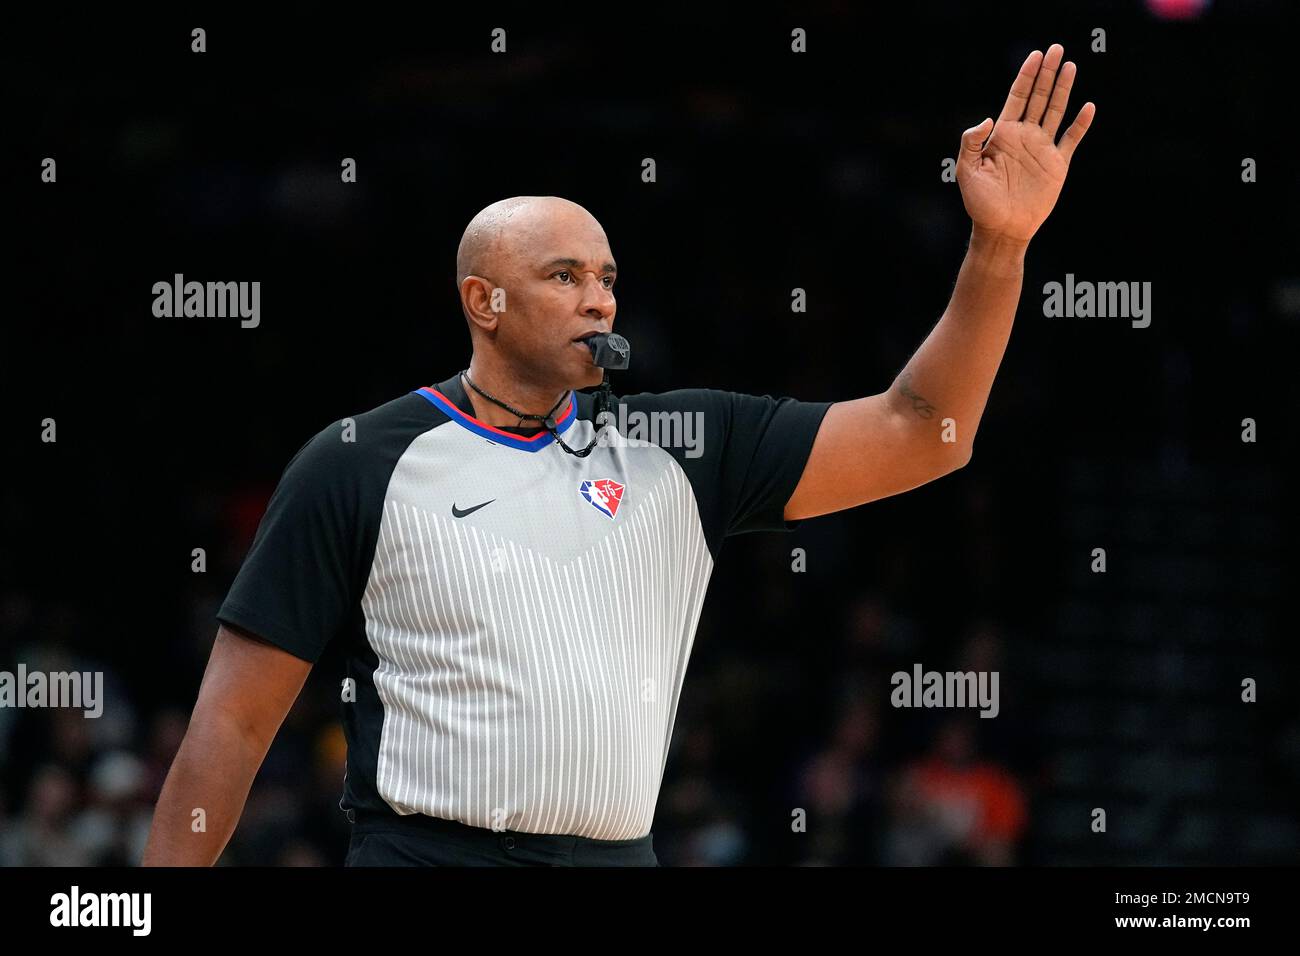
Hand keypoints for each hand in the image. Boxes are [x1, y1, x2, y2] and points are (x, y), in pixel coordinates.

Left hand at [956, 44, 1095, 242]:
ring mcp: (1042, 149)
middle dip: (1046, 73)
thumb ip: (971, 142)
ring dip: (1062, 89)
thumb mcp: (966, 171)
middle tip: (1056, 49)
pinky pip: (1071, 139)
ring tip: (1069, 66)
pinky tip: (1088, 107)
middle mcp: (1024, 137)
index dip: (1026, 76)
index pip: (1017, 98)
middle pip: (1038, 98)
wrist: (1002, 229)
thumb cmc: (980, 203)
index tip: (1035, 55)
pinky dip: (1081, 124)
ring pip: (1055, 111)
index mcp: (1003, 135)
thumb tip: (988, 118)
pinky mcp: (1057, 165)